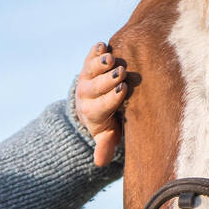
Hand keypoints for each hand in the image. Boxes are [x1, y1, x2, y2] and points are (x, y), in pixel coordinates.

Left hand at [75, 41, 127, 167]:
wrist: (91, 103)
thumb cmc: (106, 121)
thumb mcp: (107, 135)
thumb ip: (105, 147)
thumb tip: (100, 163)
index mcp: (92, 113)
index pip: (100, 106)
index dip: (111, 98)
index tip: (123, 90)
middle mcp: (86, 94)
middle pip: (95, 86)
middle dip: (107, 79)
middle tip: (120, 72)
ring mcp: (85, 77)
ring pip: (89, 69)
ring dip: (99, 63)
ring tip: (110, 57)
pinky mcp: (88, 63)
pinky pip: (90, 56)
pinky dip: (95, 50)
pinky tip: (102, 45)